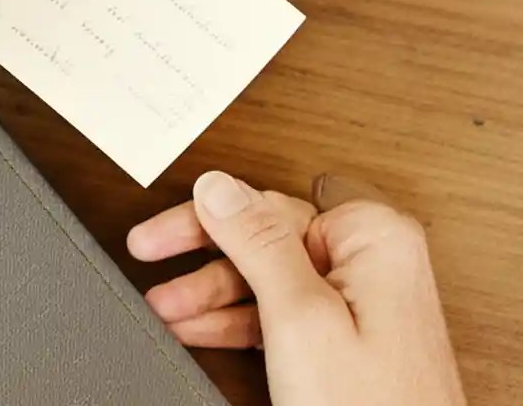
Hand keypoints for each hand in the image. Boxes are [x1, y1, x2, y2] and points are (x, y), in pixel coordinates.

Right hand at [128, 173, 465, 405]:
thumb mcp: (299, 318)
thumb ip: (257, 243)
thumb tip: (218, 187)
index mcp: (371, 237)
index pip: (265, 204)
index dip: (203, 221)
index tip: (158, 236)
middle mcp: (372, 259)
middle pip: (264, 237)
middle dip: (203, 260)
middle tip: (149, 257)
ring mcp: (364, 298)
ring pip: (269, 277)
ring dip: (214, 294)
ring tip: (165, 308)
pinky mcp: (353, 335)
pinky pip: (284, 310)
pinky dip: (240, 319)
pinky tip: (202, 328)